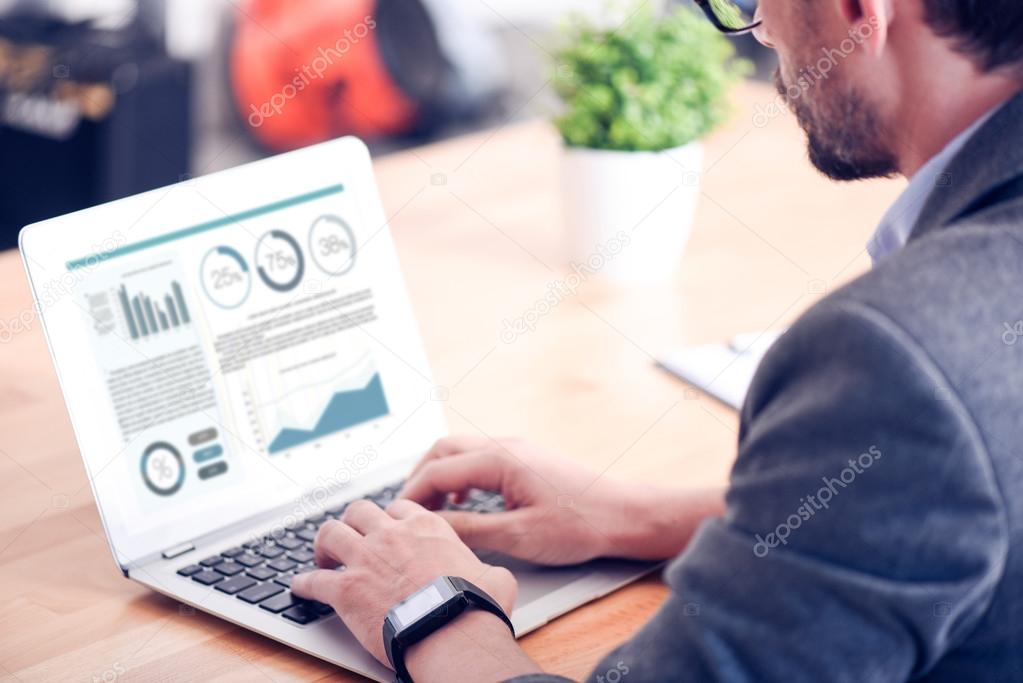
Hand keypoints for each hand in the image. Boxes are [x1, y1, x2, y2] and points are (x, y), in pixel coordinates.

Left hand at [291, 499, 522, 671]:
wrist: (451, 631)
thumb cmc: (475, 606)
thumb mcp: (493, 576)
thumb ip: (483, 567)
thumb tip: (491, 576)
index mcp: (425, 527)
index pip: (399, 507)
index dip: (390, 518)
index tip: (386, 529)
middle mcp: (391, 535)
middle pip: (359, 511)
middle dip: (353, 523)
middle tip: (350, 538)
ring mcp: (365, 559)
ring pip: (330, 533)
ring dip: (323, 545)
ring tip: (321, 557)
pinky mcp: (345, 589)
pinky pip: (313, 580)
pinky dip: (303, 583)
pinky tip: (300, 587)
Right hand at [400, 436, 722, 564]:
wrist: (624, 514)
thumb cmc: (581, 524)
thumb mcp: (520, 536)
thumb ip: (472, 530)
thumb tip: (433, 528)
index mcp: (500, 460)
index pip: (437, 471)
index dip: (411, 496)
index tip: (396, 520)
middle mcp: (505, 446)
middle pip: (442, 451)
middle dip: (418, 479)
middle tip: (407, 513)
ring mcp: (516, 449)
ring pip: (460, 452)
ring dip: (439, 477)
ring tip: (431, 511)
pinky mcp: (525, 459)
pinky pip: (478, 459)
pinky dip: (460, 477)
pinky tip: (464, 505)